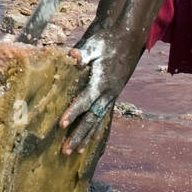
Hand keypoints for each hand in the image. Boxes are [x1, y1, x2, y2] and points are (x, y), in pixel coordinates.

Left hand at [59, 23, 135, 153]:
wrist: (130, 39)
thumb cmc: (109, 41)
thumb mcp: (95, 45)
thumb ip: (83, 54)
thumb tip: (72, 56)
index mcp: (101, 82)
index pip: (85, 101)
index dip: (73, 113)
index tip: (61, 125)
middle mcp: (107, 93)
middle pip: (91, 118)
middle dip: (78, 135)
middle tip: (65, 151)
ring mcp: (111, 95)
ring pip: (97, 120)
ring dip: (86, 136)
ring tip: (76, 152)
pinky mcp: (113, 94)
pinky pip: (104, 115)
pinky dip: (97, 128)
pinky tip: (92, 139)